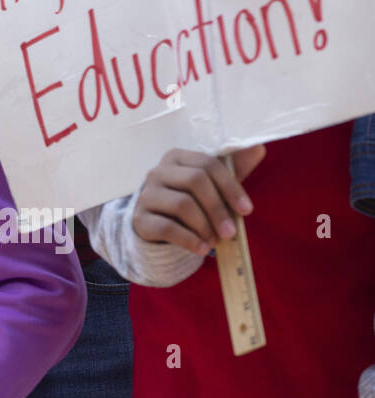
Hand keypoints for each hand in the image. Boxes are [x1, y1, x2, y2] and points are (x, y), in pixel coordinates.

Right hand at [131, 146, 266, 254]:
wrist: (158, 225)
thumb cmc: (192, 200)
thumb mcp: (213, 184)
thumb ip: (234, 167)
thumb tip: (258, 148)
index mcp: (177, 157)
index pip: (208, 164)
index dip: (230, 187)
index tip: (247, 210)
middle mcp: (158, 171)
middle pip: (194, 181)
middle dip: (218, 208)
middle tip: (231, 233)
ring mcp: (146, 194)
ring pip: (181, 205)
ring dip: (205, 226)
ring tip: (215, 241)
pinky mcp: (139, 217)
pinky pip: (167, 227)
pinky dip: (189, 240)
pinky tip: (202, 248)